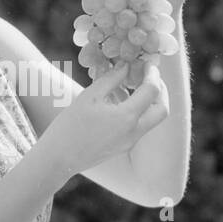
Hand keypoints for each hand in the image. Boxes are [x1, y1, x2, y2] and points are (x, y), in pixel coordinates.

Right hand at [40, 62, 168, 180]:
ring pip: (152, 119)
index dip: (152, 73)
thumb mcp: (90, 96)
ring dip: (148, 101)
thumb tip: (126, 66)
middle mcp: (134, 132)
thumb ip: (112, 78)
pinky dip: (137, 112)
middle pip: (162, 109)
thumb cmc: (70, 125)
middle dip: (160, 90)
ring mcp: (130, 142)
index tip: (147, 63)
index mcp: (127, 117)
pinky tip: (118, 102)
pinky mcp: (123, 147)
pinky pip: (139, 127)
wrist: (59, 158)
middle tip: (149, 76)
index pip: (152, 90)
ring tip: (130, 86)